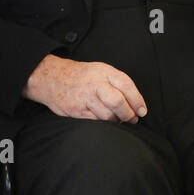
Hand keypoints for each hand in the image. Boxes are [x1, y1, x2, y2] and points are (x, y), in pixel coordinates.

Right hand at [23, 55, 146, 121]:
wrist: (52, 78)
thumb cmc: (81, 76)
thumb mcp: (100, 70)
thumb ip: (117, 83)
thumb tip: (136, 103)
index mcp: (103, 71)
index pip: (126, 86)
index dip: (137, 101)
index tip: (142, 111)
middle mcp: (94, 84)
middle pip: (118, 102)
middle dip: (128, 114)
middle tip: (132, 118)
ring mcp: (85, 98)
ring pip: (108, 115)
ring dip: (117, 121)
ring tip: (118, 119)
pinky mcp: (77, 111)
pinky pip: (96, 121)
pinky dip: (104, 124)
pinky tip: (106, 121)